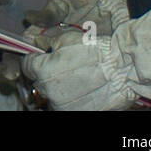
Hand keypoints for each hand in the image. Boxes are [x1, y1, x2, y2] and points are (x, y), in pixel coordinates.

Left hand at [21, 28, 135, 110]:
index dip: (34, 59)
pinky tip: (85, 88)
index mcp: (42, 70)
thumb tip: (34, 42)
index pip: (26, 66)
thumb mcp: (66, 38)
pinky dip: (72, 98)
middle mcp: (49, 91)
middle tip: (64, 66)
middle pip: (39, 82)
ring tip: (78, 77)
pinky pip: (68, 105)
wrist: (123, 68)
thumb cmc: (95, 50)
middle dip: (46, 73)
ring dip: (59, 88)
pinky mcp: (78, 113)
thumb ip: (45, 42)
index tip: (42, 56)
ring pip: (53, 96)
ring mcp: (63, 106)